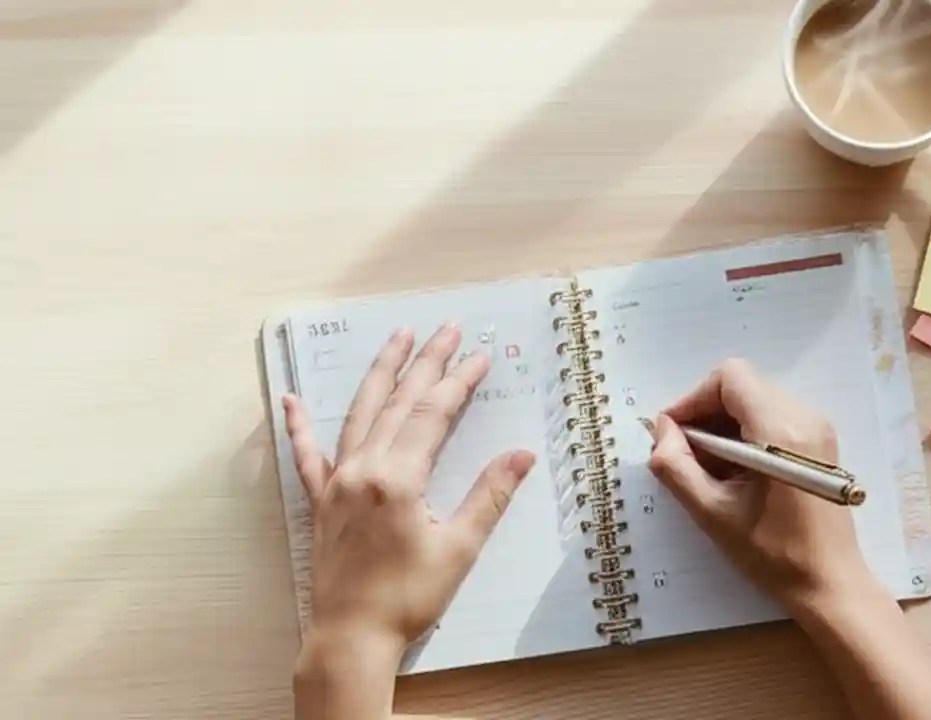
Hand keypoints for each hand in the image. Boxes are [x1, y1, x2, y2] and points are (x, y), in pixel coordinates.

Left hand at [283, 324, 535, 652]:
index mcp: (397, 479)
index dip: (458, 382)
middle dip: (425, 362)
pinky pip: (307, 455)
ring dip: (379, 373)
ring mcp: (336, 483)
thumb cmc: (408, 599)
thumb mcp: (459, 549)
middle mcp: (362, 470)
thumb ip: (488, 496)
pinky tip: (291, 400)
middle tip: (446, 329)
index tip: (478, 356)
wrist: (351, 637)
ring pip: (358, 414)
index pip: (432, 414)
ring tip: (396, 339)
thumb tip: (520, 456)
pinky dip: (300, 426)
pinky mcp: (321, 502)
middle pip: (398, 402)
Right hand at [648, 359, 872, 610]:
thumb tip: (661, 429)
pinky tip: (736, 472)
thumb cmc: (772, 553)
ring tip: (710, 468)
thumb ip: (676, 466)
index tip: (673, 434)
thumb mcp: (712, 513)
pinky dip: (746, 433)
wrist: (829, 583)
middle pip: (743, 386)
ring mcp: (818, 427)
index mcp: (781, 430)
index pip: (730, 378)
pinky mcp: (821, 441)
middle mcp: (805, 417)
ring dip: (725, 425)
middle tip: (686, 455)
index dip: (693, 398)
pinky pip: (774, 417)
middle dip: (707, 413)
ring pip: (756, 399)